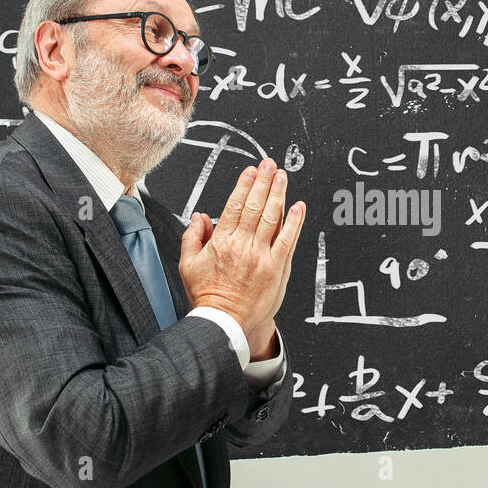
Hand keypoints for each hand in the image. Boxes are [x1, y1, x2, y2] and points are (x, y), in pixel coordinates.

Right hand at [180, 158, 304, 341]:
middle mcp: (242, 246)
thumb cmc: (207, 295)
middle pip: (255, 206)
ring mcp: (261, 257)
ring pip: (272, 218)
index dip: (244, 186)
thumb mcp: (188, 265)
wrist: (224, 322)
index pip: (235, 206)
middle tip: (270, 165)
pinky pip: (287, 240)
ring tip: (283, 177)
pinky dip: (295, 222)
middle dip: (263, 182)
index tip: (251, 171)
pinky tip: (299, 207)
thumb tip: (199, 217)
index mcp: (221, 242)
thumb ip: (192, 237)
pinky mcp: (276, 269)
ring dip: (278, 195)